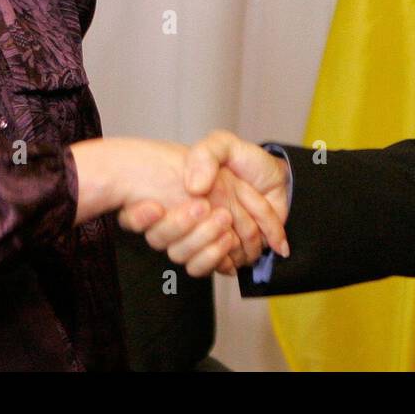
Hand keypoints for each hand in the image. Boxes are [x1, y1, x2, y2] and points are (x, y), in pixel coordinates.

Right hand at [120, 130, 290, 272]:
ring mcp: (200, 238)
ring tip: (226, 226)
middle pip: (161, 239)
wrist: (278, 181)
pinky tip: (232, 241)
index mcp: (173, 195)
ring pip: (184, 257)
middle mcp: (181, 219)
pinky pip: (209, 268)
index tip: (155, 207)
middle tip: (209, 209)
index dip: (138, 216)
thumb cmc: (246, 162)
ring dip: (204, 243)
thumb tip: (193, 187)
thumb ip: (205, 155)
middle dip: (184, 227)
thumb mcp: (223, 145)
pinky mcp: (220, 253)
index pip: (136, 215)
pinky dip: (221, 258)